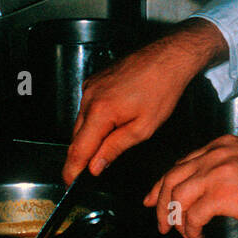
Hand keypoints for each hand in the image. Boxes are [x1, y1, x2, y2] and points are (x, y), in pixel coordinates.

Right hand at [62, 19, 227, 184]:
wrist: (168, 57)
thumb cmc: (162, 88)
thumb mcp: (143, 127)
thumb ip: (115, 148)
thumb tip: (95, 166)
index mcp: (100, 111)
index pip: (78, 149)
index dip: (72, 169)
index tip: (69, 181)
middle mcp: (90, 96)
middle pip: (77, 136)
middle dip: (83, 154)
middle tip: (92, 169)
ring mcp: (91, 85)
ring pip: (82, 120)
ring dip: (91, 134)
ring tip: (111, 139)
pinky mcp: (95, 79)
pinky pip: (88, 106)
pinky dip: (95, 117)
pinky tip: (114, 119)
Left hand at [143, 135, 237, 237]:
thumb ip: (221, 170)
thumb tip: (194, 191)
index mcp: (223, 145)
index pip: (182, 163)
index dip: (163, 185)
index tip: (154, 201)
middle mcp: (218, 153)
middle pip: (172, 177)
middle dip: (162, 205)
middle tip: (162, 225)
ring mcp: (219, 171)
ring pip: (177, 196)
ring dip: (177, 221)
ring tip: (187, 235)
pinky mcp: (223, 193)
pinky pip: (192, 215)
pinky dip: (191, 230)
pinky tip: (199, 237)